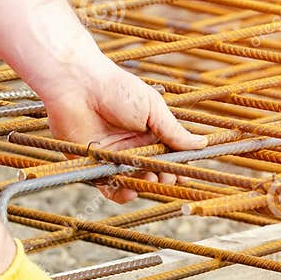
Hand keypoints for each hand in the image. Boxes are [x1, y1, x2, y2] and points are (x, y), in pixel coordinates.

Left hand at [40, 59, 205, 202]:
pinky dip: (121, 193)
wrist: (78, 86)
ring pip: (134, 182)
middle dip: (163, 179)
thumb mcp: (152, 109)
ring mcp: (114, 158)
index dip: (177, 167)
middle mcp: (133, 148)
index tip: (184, 175)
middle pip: (153, 173)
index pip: (169, 157)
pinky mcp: (94, 166)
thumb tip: (201, 144)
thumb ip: (174, 132)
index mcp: (150, 133)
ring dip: (144, 186)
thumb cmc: (116, 89)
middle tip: (166, 177)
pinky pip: (110, 187)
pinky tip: (131, 190)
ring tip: (149, 180)